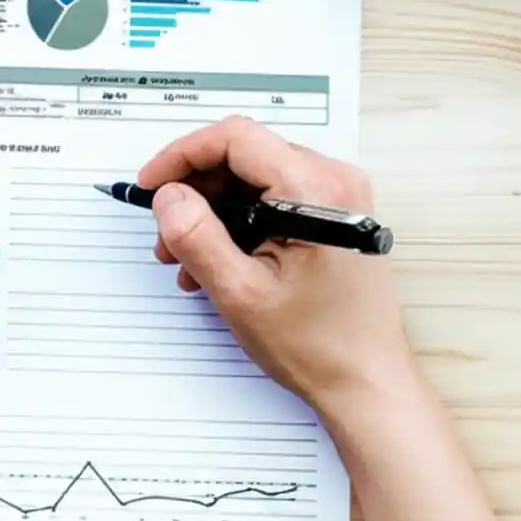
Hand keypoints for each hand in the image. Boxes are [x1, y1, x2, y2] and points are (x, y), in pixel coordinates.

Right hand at [137, 115, 407, 409]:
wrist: (367, 382)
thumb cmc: (320, 345)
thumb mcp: (241, 293)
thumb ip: (198, 237)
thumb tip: (168, 197)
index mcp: (316, 191)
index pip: (236, 139)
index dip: (183, 155)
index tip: (152, 184)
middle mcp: (334, 182)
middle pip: (244, 156)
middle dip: (195, 191)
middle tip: (166, 233)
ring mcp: (337, 198)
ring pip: (254, 179)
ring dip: (213, 212)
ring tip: (187, 259)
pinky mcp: (333, 216)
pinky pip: (273, 200)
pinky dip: (238, 223)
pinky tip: (217, 262)